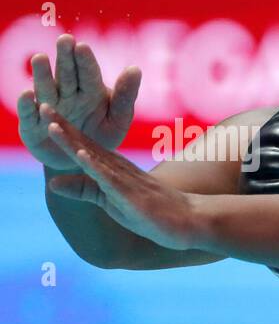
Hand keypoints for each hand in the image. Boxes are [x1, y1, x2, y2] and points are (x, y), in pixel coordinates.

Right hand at [18, 35, 140, 169]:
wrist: (82, 161)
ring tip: (40, 58)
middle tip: (65, 40)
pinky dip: (27, 105)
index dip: (85, 60)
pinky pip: (29, 114)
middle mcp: (67, 94)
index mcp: (90, 90)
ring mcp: (49, 107)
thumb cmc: (102, 135)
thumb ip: (125, 96)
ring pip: (45, 88)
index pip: (88, 72)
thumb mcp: (118, 119)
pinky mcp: (33, 125)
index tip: (83, 46)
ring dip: (42, 74)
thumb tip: (135, 68)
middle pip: (66, 74)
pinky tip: (27, 94)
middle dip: (65, 58)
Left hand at [42, 106, 199, 250]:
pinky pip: (111, 180)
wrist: (190, 221)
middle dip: (63, 125)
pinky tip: (82, 155)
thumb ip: (84, 190)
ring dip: (73, 140)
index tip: (44, 109)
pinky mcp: (133, 196)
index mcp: (112, 168)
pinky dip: (95, 166)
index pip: (84, 145)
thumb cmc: (152, 212)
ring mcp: (126, 181)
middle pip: (86, 144)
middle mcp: (118, 168)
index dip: (63, 128)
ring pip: (95, 157)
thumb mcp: (111, 201)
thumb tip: (52, 184)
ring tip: (53, 123)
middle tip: (42, 102)